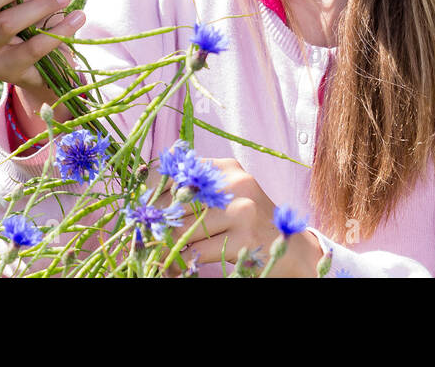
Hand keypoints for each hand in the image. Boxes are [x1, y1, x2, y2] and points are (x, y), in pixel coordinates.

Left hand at [152, 157, 322, 276]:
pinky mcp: (245, 239)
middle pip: (178, 200)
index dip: (153, 192)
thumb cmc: (252, 223)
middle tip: (143, 234)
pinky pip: (199, 250)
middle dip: (158, 221)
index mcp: (227, 169)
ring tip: (156, 253)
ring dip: (166, 244)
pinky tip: (175, 266)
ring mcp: (243, 211)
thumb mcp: (229, 195)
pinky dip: (181, 261)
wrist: (294, 249)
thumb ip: (198, 191)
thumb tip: (149, 200)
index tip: (141, 208)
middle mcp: (236, 184)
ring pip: (186, 227)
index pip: (177, 172)